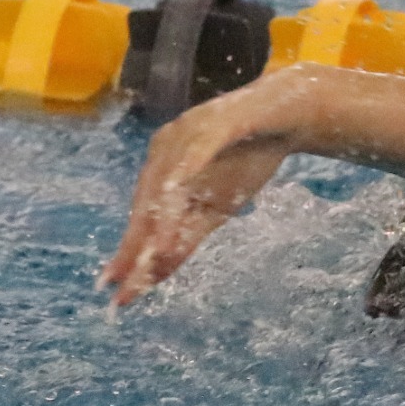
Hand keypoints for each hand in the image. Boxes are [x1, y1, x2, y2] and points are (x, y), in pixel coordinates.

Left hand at [101, 67, 317, 304]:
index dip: (131, 253)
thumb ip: (190, 231)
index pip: (143, 219)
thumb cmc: (250, 157)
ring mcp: (184, 138)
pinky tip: (172, 218)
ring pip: (162, 189)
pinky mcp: (210, 129)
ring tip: (148, 262)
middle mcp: (163, 152)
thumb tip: (162, 265)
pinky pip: (190, 165)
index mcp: (162, 172)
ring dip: (155, 227)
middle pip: (144, 206)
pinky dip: (179, 194)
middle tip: (120, 287)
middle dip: (133, 248)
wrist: (285, 116)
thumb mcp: (218, 206)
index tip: (119, 290)